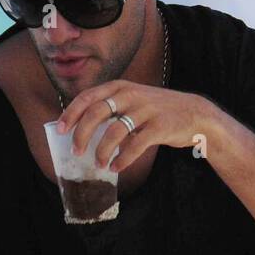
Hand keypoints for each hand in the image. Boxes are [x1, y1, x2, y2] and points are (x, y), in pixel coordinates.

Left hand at [59, 80, 216, 174]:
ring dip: (102, 151)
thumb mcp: (132, 99)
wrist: (195, 114)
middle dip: (81, 134)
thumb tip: (80, 127)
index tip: (59, 130)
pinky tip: (116, 167)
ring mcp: (147, 109)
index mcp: (121, 86)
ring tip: (99, 163)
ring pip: (114, 131)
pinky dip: (122, 159)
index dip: (71, 113)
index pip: (87, 97)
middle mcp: (131, 94)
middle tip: (76, 151)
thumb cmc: (156, 110)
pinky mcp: (160, 126)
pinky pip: (135, 145)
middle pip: (96, 113)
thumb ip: (110, 107)